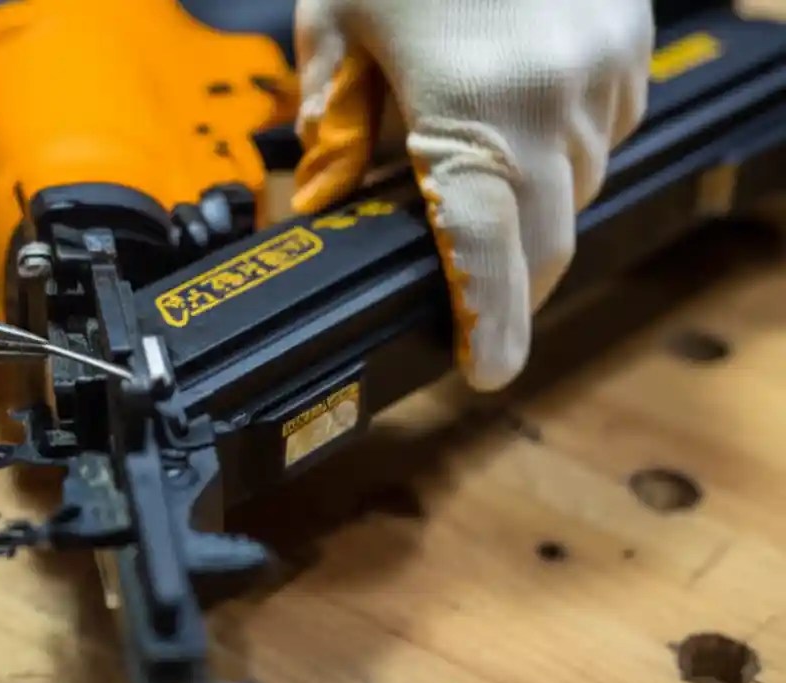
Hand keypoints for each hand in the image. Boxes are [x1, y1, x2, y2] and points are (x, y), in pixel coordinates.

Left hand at [292, 0, 653, 389]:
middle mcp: (558, 98)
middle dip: (508, 273)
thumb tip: (331, 198)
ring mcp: (605, 65)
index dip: (493, 324)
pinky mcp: (628, 35)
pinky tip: (511, 107)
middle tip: (466, 290)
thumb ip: (338, 124)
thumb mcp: (338, 26)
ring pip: (576, 179)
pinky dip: (557, 140)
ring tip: (467, 162)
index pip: (493, 252)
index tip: (487, 371)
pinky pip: (603, 122)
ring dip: (527, 197)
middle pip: (546, 232)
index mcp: (477, 108)